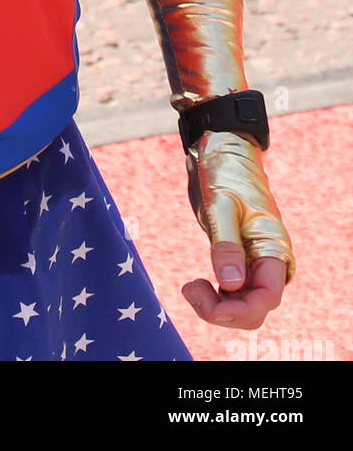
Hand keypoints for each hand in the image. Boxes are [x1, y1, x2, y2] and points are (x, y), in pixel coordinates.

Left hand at [181, 131, 293, 328]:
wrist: (219, 148)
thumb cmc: (223, 171)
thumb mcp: (221, 206)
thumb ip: (226, 245)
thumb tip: (231, 286)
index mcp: (271, 247)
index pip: (266, 297)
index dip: (240, 309)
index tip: (205, 298)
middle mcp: (266, 259)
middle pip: (255, 309)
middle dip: (224, 312)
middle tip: (189, 288)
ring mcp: (252, 261)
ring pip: (243, 305)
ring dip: (217, 308)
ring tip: (189, 287)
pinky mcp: (236, 258)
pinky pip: (232, 292)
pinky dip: (214, 297)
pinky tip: (194, 285)